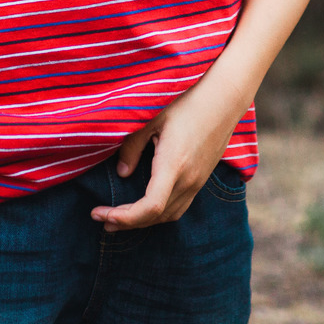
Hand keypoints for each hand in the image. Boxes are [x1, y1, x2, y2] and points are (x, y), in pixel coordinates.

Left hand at [90, 81, 242, 231]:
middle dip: (125, 222)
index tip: (101, 213)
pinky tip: (144, 209)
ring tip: (117, 219)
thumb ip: (132, 147)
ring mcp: (197, 182)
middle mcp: (188, 180)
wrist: (223, 101)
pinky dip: (158, 215)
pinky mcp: (201, 180)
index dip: (124, 217)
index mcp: (174, 165)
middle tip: (99, 218)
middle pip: (155, 217)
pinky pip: (178, 207)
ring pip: (168, 215)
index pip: (150, 207)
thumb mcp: (152, 120)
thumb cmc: (186, 104)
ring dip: (142, 221)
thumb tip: (122, 173)